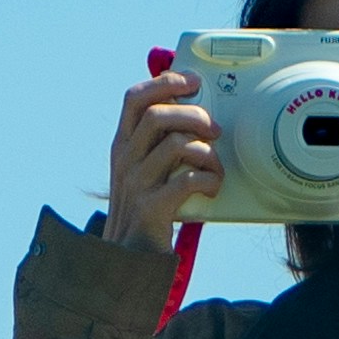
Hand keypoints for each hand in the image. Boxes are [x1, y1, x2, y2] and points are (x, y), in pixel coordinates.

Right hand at [102, 57, 218, 242]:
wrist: (127, 258)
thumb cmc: (146, 209)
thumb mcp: (144, 170)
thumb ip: (160, 143)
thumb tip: (195, 112)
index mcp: (122, 145)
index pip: (135, 98)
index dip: (165, 82)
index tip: (193, 80)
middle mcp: (125, 159)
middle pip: (158, 115)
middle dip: (194, 116)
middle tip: (215, 130)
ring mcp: (136, 183)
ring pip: (178, 144)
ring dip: (207, 152)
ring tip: (215, 166)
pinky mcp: (152, 208)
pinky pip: (188, 180)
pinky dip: (209, 180)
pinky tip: (211, 187)